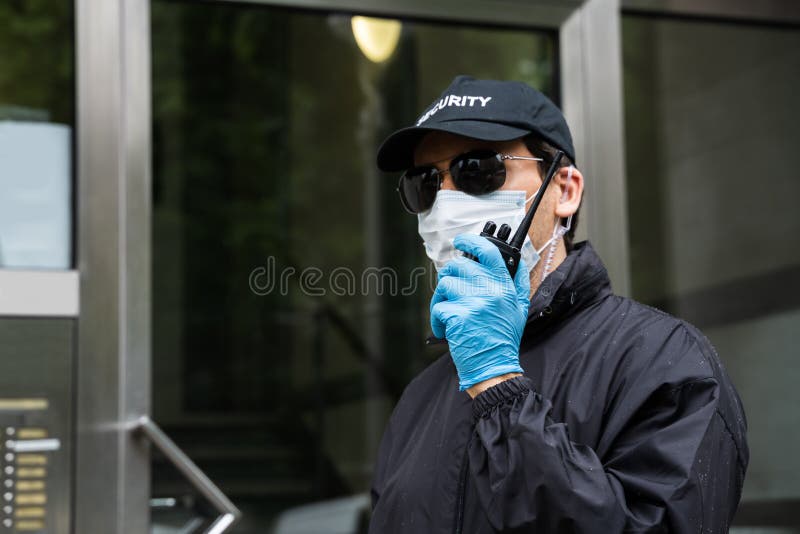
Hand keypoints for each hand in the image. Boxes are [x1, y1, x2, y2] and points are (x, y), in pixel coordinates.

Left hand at [431, 234, 529, 390]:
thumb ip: (517, 281)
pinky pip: (438, 308)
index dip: (471, 242)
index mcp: (505, 286)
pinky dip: (438, 320)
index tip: (461, 241)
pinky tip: (449, 331)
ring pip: (445, 285)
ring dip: (442, 300)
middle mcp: (491, 290)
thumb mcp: (519, 307)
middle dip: (451, 278)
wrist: (496, 368)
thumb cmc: (503, 338)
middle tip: (453, 294)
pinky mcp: (459, 317)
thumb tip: (517, 259)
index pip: (488, 252)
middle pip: (459, 266)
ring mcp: (475, 303)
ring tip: (451, 315)